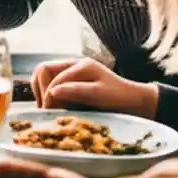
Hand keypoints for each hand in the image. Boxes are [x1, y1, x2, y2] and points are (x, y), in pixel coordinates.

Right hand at [32, 58, 158, 117]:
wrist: (137, 103)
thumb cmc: (121, 98)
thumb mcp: (100, 95)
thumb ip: (76, 91)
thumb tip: (52, 92)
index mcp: (81, 65)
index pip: (50, 74)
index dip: (47, 93)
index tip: (49, 112)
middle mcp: (74, 66)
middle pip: (43, 70)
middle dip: (41, 90)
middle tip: (48, 109)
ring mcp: (73, 74)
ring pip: (45, 77)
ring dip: (43, 92)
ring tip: (50, 109)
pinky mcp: (73, 84)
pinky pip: (52, 85)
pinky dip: (49, 96)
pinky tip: (56, 109)